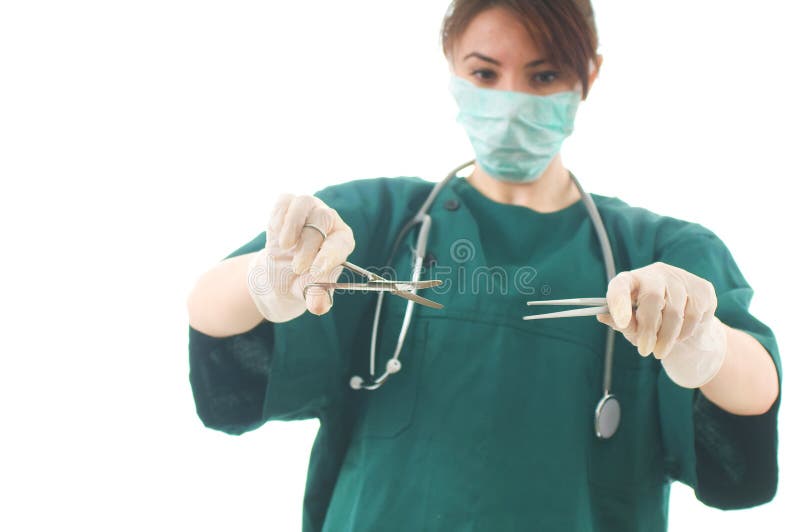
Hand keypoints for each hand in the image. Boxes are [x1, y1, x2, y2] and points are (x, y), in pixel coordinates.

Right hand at [247, 194, 354, 321]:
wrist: (280, 273)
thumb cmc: (302, 280)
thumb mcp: (309, 292)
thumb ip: (316, 296)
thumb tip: (319, 307)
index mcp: (342, 241)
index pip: (341, 242)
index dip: (329, 255)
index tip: (315, 271)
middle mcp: (329, 221)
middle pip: (323, 219)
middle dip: (308, 245)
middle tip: (297, 267)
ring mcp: (309, 210)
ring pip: (304, 203)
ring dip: (293, 225)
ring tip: (285, 246)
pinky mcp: (288, 205)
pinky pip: (285, 200)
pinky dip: (279, 216)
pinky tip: (276, 234)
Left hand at [596, 262, 726, 387]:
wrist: (683, 321)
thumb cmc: (648, 321)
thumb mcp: (631, 324)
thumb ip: (621, 322)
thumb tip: (602, 316)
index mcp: (631, 280)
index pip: (620, 286)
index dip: (619, 302)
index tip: (621, 323)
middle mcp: (655, 273)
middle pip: (653, 298)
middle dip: (649, 329)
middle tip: (646, 351)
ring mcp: (681, 278)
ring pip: (676, 311)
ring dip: (668, 337)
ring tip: (661, 350)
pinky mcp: (702, 288)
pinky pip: (695, 315)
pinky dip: (686, 332)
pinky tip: (679, 335)